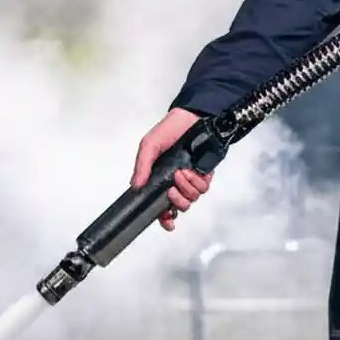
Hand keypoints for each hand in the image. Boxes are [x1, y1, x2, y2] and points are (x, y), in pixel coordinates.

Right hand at [131, 108, 213, 231]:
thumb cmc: (169, 130)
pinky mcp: (205, 174)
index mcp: (159, 179)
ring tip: (181, 172)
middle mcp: (175, 183)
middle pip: (179, 207)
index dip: (164, 218)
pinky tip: (192, 171)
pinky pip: (203, 188)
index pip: (161, 205)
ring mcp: (191, 179)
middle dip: (176, 201)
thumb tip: (135, 186)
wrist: (193, 117)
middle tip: (172, 189)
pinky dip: (197, 182)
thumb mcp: (149, 146)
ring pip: (192, 198)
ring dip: (186, 188)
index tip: (167, 222)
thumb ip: (142, 166)